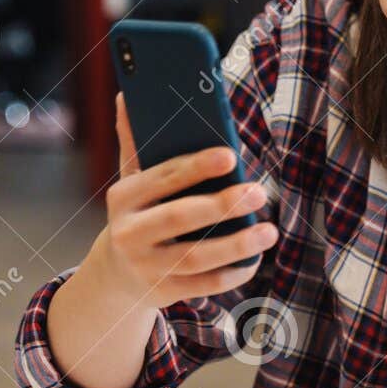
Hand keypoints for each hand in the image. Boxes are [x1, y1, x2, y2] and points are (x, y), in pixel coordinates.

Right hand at [99, 92, 277, 309]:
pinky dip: (231, 274)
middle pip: (178, 217)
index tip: (230, 155)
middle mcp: (128, 233)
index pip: (162, 177)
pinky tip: (255, 259)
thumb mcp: (132, 181)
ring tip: (270, 231)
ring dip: (236, 245)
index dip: (196, 166)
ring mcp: (145, 266)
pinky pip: (202, 285)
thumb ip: (136, 142)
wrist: (116, 275)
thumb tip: (127, 94)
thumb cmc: (139, 214)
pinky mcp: (163, 293)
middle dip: (221, 205)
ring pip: (194, 257)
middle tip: (259, 192)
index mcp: (123, 197)